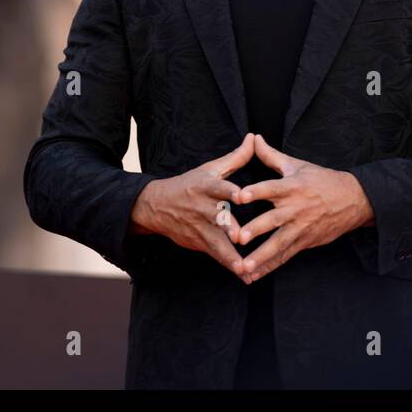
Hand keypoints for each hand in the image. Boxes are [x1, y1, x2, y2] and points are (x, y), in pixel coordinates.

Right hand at [130, 133, 253, 277]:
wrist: (157, 206)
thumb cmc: (190, 184)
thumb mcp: (211, 169)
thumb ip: (236, 157)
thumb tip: (255, 137)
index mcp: (207, 186)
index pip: (219, 187)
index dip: (230, 191)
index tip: (243, 196)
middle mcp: (203, 207)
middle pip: (217, 218)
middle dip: (229, 228)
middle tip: (242, 237)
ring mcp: (200, 227)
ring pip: (216, 242)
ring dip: (230, 255)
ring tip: (244, 267)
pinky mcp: (199, 242)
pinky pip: (215, 255)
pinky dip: (228, 264)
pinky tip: (243, 274)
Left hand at [229, 133, 372, 283]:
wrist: (353, 201)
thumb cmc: (321, 180)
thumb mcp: (297, 165)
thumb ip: (271, 156)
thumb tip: (253, 138)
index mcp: (292, 187)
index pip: (271, 188)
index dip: (255, 191)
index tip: (239, 196)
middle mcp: (295, 208)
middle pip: (273, 220)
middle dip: (256, 230)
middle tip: (238, 238)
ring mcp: (300, 228)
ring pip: (279, 244)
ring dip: (261, 256)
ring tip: (244, 266)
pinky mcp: (305, 242)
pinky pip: (285, 256)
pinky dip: (269, 266)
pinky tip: (253, 275)